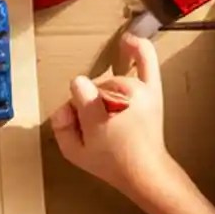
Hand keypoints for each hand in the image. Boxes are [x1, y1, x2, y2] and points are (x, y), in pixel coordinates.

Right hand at [50, 34, 183, 202]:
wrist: (144, 173)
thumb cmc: (110, 162)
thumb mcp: (75, 149)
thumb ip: (62, 121)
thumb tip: (71, 94)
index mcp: (104, 103)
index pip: (76, 92)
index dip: (72, 111)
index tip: (78, 129)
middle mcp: (123, 90)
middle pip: (92, 87)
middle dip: (88, 106)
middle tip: (96, 134)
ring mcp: (139, 88)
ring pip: (108, 81)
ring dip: (104, 97)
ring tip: (110, 124)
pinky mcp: (152, 90)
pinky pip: (146, 60)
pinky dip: (137, 48)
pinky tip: (128, 40)